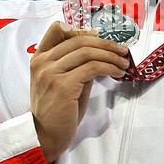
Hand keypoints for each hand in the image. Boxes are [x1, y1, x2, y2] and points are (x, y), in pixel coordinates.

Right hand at [30, 22, 130, 161]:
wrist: (46, 134)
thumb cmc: (58, 110)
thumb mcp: (64, 82)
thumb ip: (76, 66)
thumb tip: (100, 54)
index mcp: (39, 58)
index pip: (57, 30)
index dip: (82, 30)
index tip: (101, 36)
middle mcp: (43, 62)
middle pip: (78, 40)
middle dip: (105, 43)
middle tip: (122, 50)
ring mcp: (51, 73)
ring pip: (87, 52)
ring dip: (111, 55)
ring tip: (124, 62)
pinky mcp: (63, 85)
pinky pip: (92, 68)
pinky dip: (109, 67)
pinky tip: (118, 73)